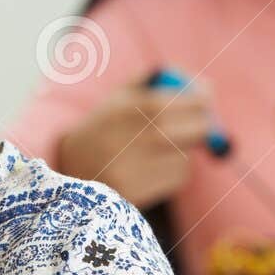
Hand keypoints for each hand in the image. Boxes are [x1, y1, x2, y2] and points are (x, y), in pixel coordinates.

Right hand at [57, 77, 214, 208]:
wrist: (67, 169)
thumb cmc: (104, 127)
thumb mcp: (119, 97)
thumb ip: (157, 82)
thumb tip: (206, 87)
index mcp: (127, 109)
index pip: (184, 101)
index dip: (201, 99)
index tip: (206, 100)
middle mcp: (131, 139)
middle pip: (194, 130)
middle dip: (204, 126)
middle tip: (203, 123)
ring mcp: (133, 169)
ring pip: (185, 156)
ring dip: (183, 151)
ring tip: (157, 149)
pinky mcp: (135, 192)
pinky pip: (176, 177)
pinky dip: (173, 171)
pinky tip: (150, 168)